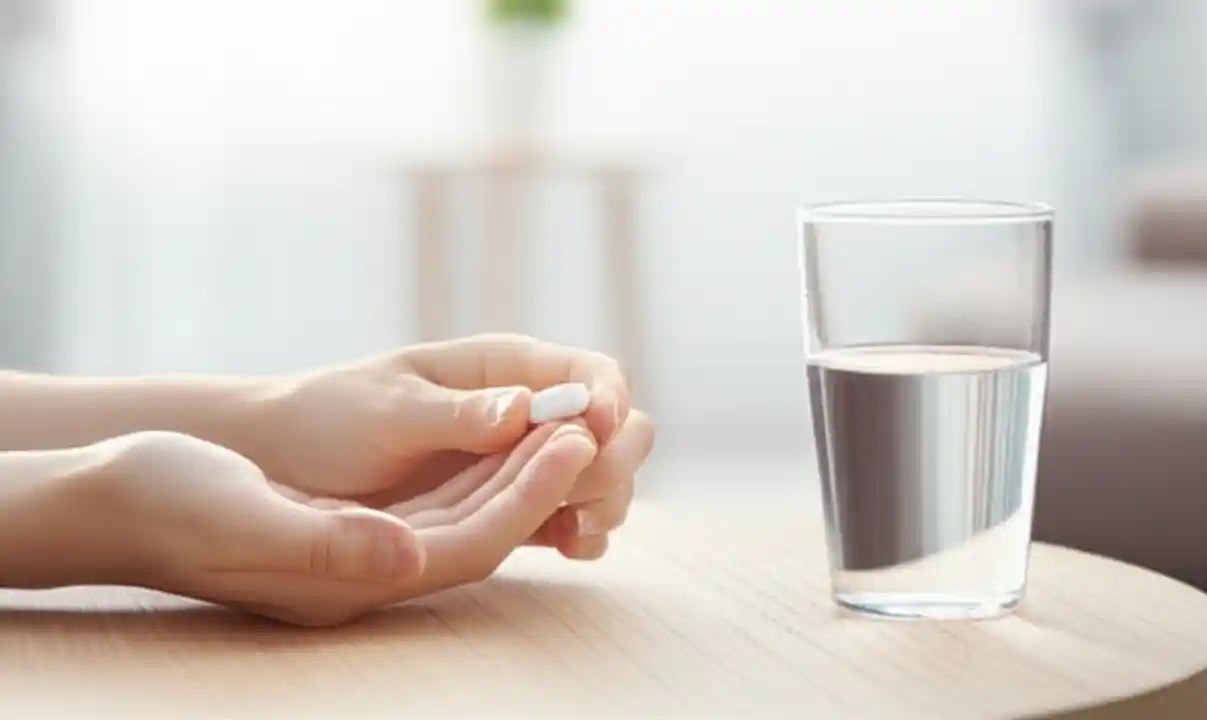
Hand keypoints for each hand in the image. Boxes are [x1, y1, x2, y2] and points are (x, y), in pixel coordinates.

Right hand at [61, 427, 596, 625]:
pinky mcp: (362, 523)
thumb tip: (408, 558)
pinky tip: (512, 429)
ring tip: (578, 418)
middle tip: (607, 424)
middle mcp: (376, 569)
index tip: (576, 441)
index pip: (471, 542)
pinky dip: (484, 464)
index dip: (528, 495)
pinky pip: (443, 497)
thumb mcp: (244, 519)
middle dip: (550, 481)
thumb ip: (328, 544)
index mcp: (355, 577)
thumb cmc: (170, 502)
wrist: (121, 499)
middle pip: (488, 530)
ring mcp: (371, 548)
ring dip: (527, 467)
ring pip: (473, 510)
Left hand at [254, 334, 653, 558]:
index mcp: (505, 368)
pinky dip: (583, 533)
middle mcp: (527, 411)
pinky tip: (568, 547)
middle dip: (615, 460)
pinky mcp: (508, 506)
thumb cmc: (327, 419)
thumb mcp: (385, 411)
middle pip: (617, 427)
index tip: (594, 433)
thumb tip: (525, 407)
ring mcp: (522, 462)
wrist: (281, 465)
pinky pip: (569, 517)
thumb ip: (456, 413)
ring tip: (575, 531)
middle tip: (582, 499)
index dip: (609, 401)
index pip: (592, 373)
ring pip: (603, 476)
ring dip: (606, 501)